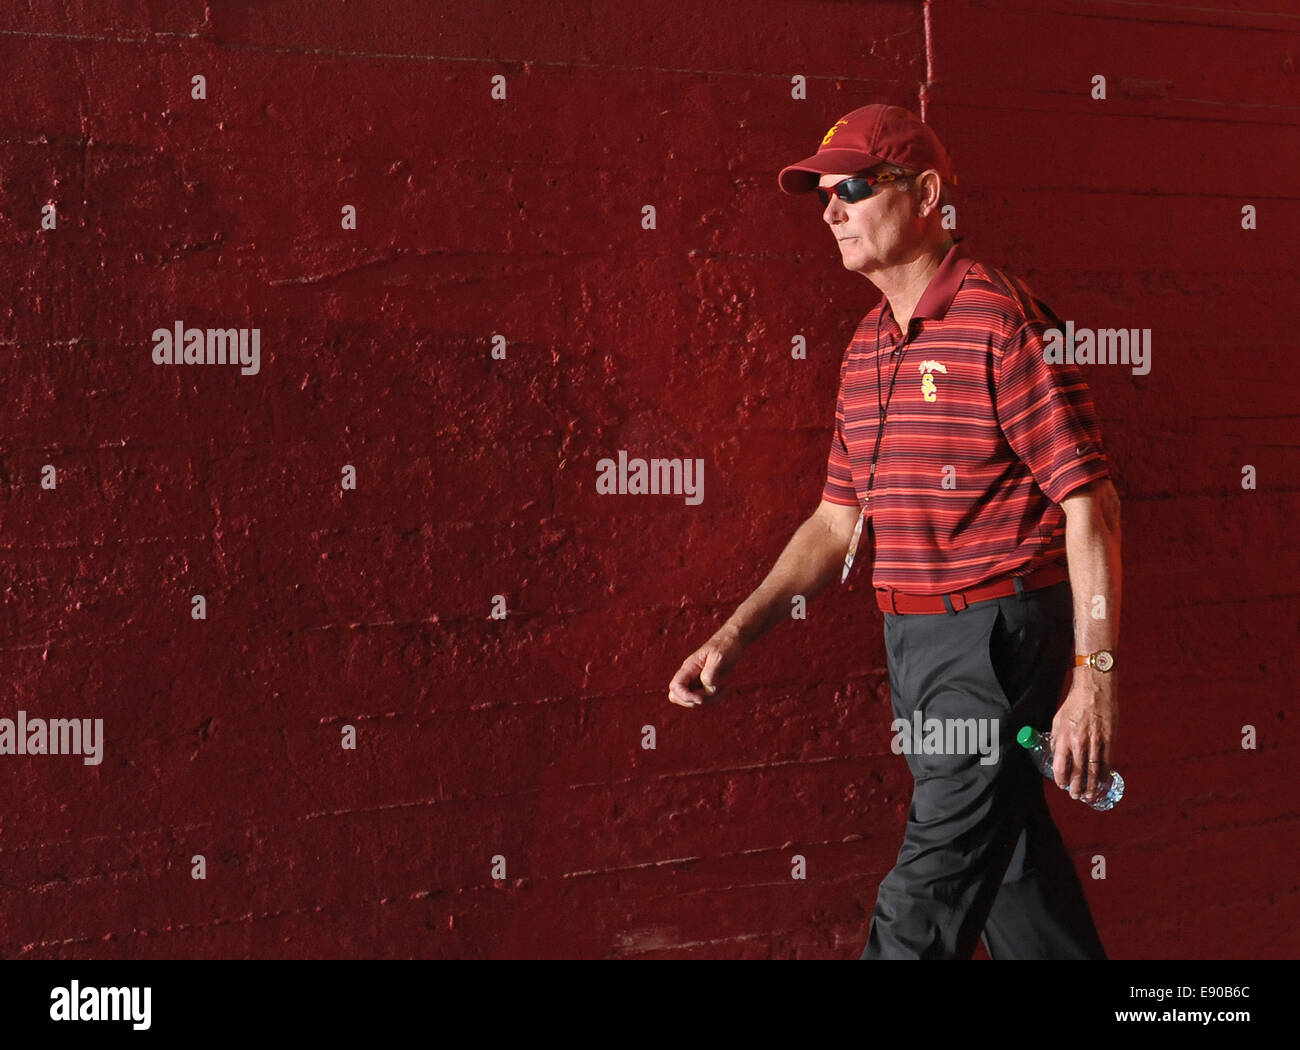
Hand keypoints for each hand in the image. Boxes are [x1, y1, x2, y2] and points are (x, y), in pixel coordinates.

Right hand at [668, 626, 744, 706]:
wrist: (733, 640)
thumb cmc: (725, 645)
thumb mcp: (719, 656)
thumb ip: (711, 672)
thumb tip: (707, 686)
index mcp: (689, 667)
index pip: (675, 686)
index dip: (685, 696)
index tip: (701, 699)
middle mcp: (689, 675)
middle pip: (677, 697)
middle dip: (695, 701)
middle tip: (713, 691)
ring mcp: (696, 681)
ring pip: (694, 701)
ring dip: (711, 699)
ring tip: (727, 686)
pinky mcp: (705, 685)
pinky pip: (705, 699)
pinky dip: (717, 697)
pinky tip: (728, 686)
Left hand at [1051, 668, 1117, 800]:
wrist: (1095, 689)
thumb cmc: (1074, 704)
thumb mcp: (1058, 720)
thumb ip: (1056, 739)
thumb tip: (1056, 754)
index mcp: (1064, 737)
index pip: (1060, 765)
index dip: (1061, 779)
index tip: (1061, 785)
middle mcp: (1079, 742)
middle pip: (1077, 772)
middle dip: (1076, 787)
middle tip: (1075, 796)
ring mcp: (1096, 741)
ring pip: (1093, 770)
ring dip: (1091, 786)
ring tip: (1089, 796)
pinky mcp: (1110, 739)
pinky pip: (1108, 761)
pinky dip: (1105, 774)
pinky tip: (1103, 782)